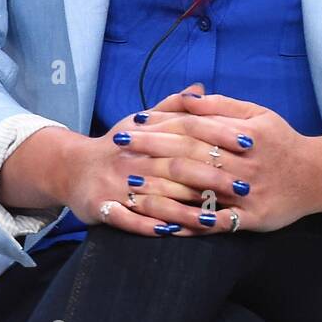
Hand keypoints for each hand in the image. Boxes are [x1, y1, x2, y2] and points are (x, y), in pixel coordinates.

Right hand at [62, 83, 229, 237]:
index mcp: (145, 134)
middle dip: (211, 177)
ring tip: (214, 219)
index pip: (187, 130)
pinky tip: (170, 233)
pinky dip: (147, 226)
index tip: (248, 143)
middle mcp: (131, 158)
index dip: (218, 135)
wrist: (73, 168)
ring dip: (185, 210)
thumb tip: (201, 88)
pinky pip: (126, 219)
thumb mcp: (141, 121)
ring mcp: (115, 184)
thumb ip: (173, 107)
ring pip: (154, 197)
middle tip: (243, 186)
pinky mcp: (101, 207)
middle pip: (175, 166)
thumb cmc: (119, 146)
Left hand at [118, 89, 319, 234]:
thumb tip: (186, 96)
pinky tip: (161, 224)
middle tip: (119, 149)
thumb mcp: (258, 113)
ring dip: (160, 190)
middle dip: (150, 153)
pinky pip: (214, 224)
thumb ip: (222, 106)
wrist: (317, 176)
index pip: (193, 128)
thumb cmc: (281, 141)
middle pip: (189, 157)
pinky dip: (187, 224)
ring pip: (197, 192)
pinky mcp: (251, 219)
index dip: (159, 126)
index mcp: (245, 133)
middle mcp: (245, 163)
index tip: (131, 124)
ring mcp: (248, 193)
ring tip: (129, 187)